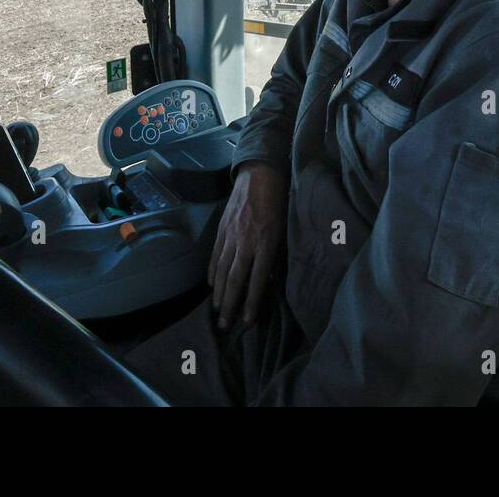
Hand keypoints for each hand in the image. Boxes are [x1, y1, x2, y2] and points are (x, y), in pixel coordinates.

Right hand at [208, 160, 288, 328]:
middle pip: (235, 279)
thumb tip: (271, 279)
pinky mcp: (222, 229)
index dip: (252, 301)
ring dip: (219, 293)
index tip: (248, 320)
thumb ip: (278, 254)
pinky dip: (213, 272)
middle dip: (230, 304)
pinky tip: (212, 286)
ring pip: (222, 269)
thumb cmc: (280, 202)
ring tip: (217, 310)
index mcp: (266, 242)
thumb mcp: (286, 228)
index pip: (258, 279)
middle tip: (225, 324)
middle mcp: (246, 241)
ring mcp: (231, 235)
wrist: (260, 175)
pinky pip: (215, 255)